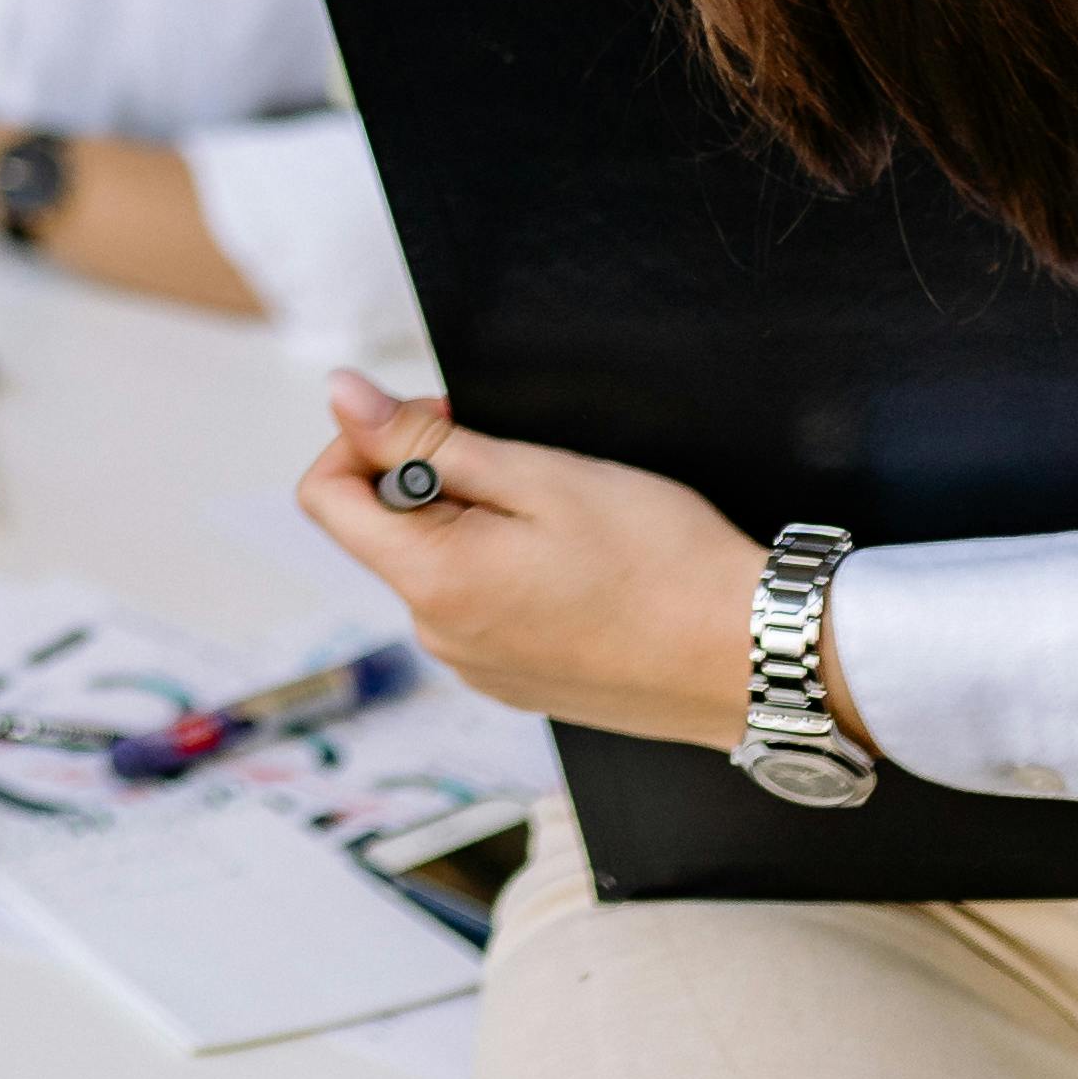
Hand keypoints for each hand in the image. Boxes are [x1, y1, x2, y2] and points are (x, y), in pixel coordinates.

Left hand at [295, 369, 802, 752]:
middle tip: (524, 462)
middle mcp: (440, 639)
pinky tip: (577, 565)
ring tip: (563, 517)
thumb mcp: (539, 476)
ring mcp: (480, 669)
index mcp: (432, 585)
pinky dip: (505, 569)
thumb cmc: (659, 560)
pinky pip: (479, 607)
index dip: (365, 438)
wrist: (752, 657)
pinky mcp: (519, 682)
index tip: (441, 418)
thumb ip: (426, 439)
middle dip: (432, 477)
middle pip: (386, 530)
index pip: (325, 495)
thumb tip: (341, 396)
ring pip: (437, 567)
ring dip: (474, 524)